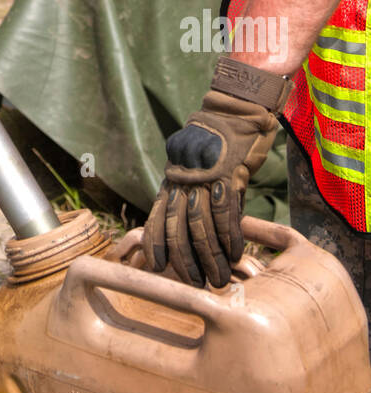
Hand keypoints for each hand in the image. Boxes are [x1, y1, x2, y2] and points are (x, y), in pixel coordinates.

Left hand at [143, 57, 289, 286]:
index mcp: (173, 177)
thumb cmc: (220, 142)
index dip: (156, 244)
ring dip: (210, 256)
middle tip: (195, 284)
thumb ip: (198, 196)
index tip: (157, 269)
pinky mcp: (227, 173)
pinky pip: (225, 211)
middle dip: (184, 259)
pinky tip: (235, 253)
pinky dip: (230, 236)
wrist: (236, 108)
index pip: (158, 216)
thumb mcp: (200, 168)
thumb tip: (204, 232)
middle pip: (177, 226)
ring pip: (200, 224)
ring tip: (219, 279)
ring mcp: (204, 175)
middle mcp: (183, 177)